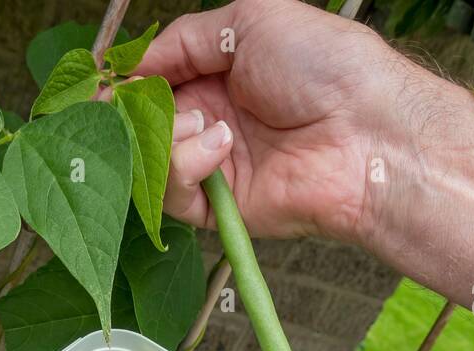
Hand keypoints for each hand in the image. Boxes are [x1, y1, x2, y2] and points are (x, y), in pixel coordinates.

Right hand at [139, 0, 424, 242]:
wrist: (367, 131)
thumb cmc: (326, 66)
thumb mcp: (251, 19)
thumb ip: (186, 37)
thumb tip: (135, 64)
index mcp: (219, 75)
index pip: (152, 80)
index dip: (127, 81)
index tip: (106, 80)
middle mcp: (211, 120)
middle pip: (140, 123)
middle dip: (131, 111)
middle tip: (126, 105)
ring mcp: (213, 165)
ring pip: (149, 159)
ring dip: (164, 136)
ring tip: (202, 123)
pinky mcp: (218, 208)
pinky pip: (170, 194)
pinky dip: (182, 166)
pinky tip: (218, 145)